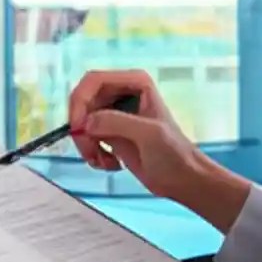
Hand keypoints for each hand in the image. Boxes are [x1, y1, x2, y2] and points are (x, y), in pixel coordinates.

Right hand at [68, 70, 205, 203]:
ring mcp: (115, 113)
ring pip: (82, 121)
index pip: (93, 80)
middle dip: (82, 128)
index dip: (80, 101)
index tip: (78, 129)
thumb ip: (116, 122)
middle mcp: (122, 92)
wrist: (183, 180)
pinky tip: (111, 164)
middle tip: (90, 152)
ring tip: (103, 162)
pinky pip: (87, 137)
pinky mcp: (110, 132)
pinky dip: (92, 152)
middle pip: (83, 101)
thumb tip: (85, 123)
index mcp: (134, 82)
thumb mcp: (148, 134)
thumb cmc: (174, 154)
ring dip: (86, 144)